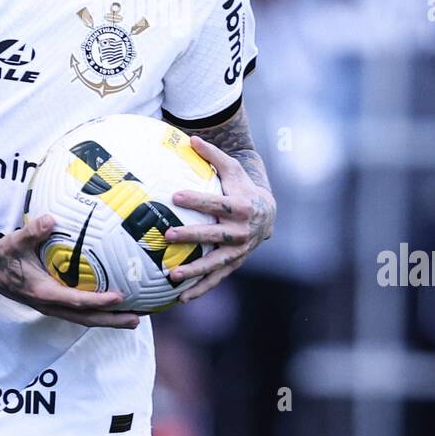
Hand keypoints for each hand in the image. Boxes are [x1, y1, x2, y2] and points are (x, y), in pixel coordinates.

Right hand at [0, 215, 139, 328]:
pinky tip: (111, 307)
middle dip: (111, 320)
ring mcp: (51, 307)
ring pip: (83, 319)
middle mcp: (50, 305)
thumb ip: (33, 232)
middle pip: (86, 319)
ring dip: (107, 320)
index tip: (120, 297)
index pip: (77, 301)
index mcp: (44, 293)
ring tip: (132, 318)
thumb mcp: (16, 242)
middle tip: (136, 319)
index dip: (99, 301)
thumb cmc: (4, 256)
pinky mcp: (52, 303)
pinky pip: (78, 312)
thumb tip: (51, 219)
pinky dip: (96, 312)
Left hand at [162, 135, 275, 302]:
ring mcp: (238, 252)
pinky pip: (216, 278)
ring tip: (171, 275)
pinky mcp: (234, 265)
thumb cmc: (242, 187)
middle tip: (168, 235)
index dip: (197, 199)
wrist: (266, 214)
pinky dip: (200, 288)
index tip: (175, 195)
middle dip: (192, 236)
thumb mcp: (232, 169)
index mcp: (240, 206)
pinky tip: (180, 297)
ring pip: (215, 263)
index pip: (216, 203)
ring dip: (194, 270)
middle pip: (214, 235)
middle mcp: (240, 232)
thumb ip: (212, 156)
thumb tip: (190, 138)